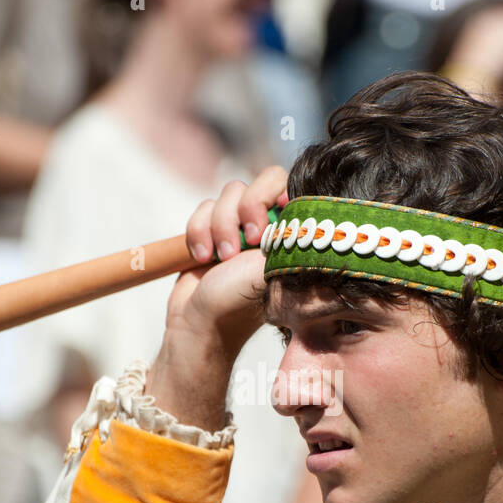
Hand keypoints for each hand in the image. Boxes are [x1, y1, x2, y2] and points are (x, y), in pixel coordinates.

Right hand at [170, 166, 287, 344]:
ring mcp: (239, 225)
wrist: (199, 322)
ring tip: (220, 258)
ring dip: (220, 224)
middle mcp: (269, 224)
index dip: (277, 196)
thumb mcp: (270, 269)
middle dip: (249, 205)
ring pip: (229, 192)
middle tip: (249, 239)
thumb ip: (287, 237)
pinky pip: (203, 207)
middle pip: (263, 179)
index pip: (295, 188)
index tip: (267, 229)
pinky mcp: (211, 229)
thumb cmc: (239, 302)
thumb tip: (304, 217)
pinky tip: (202, 258)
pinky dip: (199, 231)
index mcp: (291, 231)